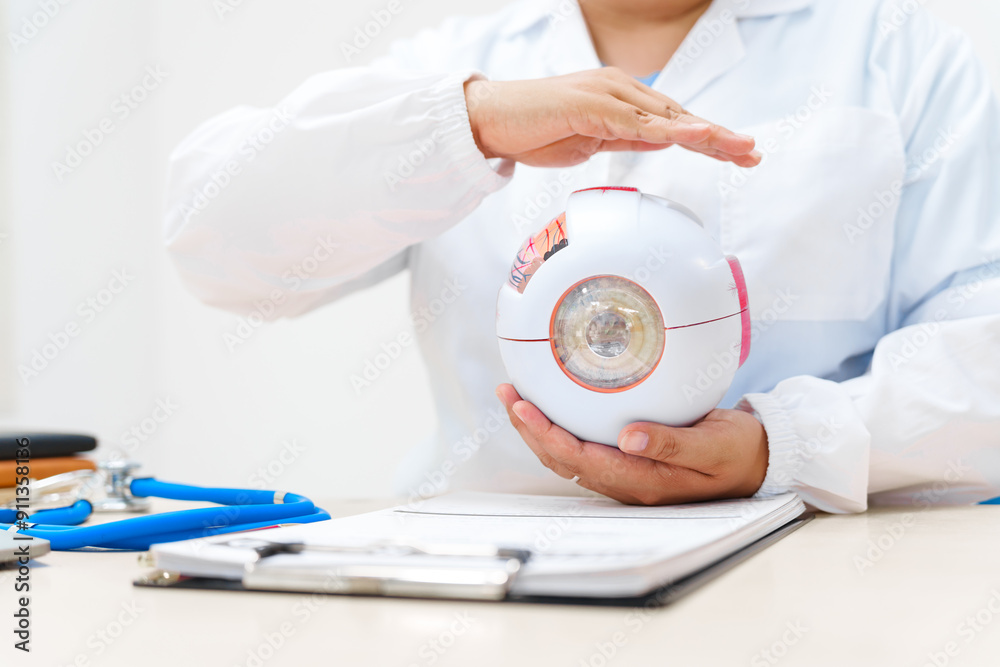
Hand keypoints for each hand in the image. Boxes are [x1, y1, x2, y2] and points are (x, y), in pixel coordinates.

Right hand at [465, 68, 760, 168]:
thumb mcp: (588, 141)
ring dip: (707, 134)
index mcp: (621, 100)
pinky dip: (672, 132)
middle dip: (719, 137)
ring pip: (668, 119)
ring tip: (740, 148)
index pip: (673, 121)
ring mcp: (609, 95)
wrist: (491, 119)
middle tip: (753, 153)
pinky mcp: (593, 106)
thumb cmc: (533, 130)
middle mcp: (621, 90)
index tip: (737, 154)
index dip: (707, 138)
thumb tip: (655, 143)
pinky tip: (698, 138)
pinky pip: (639, 124)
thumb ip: (622, 139)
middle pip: (680, 117)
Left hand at [496, 384, 768, 504]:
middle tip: (507, 393)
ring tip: (515, 397)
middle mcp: (626, 482)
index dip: (547, 435)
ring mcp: (625, 474)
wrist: (757, 462)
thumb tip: (628, 438)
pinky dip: (558, 427)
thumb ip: (671, 444)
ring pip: (568, 456)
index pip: (580, 460)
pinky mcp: (628, 462)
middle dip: (530, 428)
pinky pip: (582, 448)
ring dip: (538, 429)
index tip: (523, 406)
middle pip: (563, 460)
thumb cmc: (737, 452)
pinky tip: (548, 408)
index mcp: (643, 481)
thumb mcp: (712, 446)